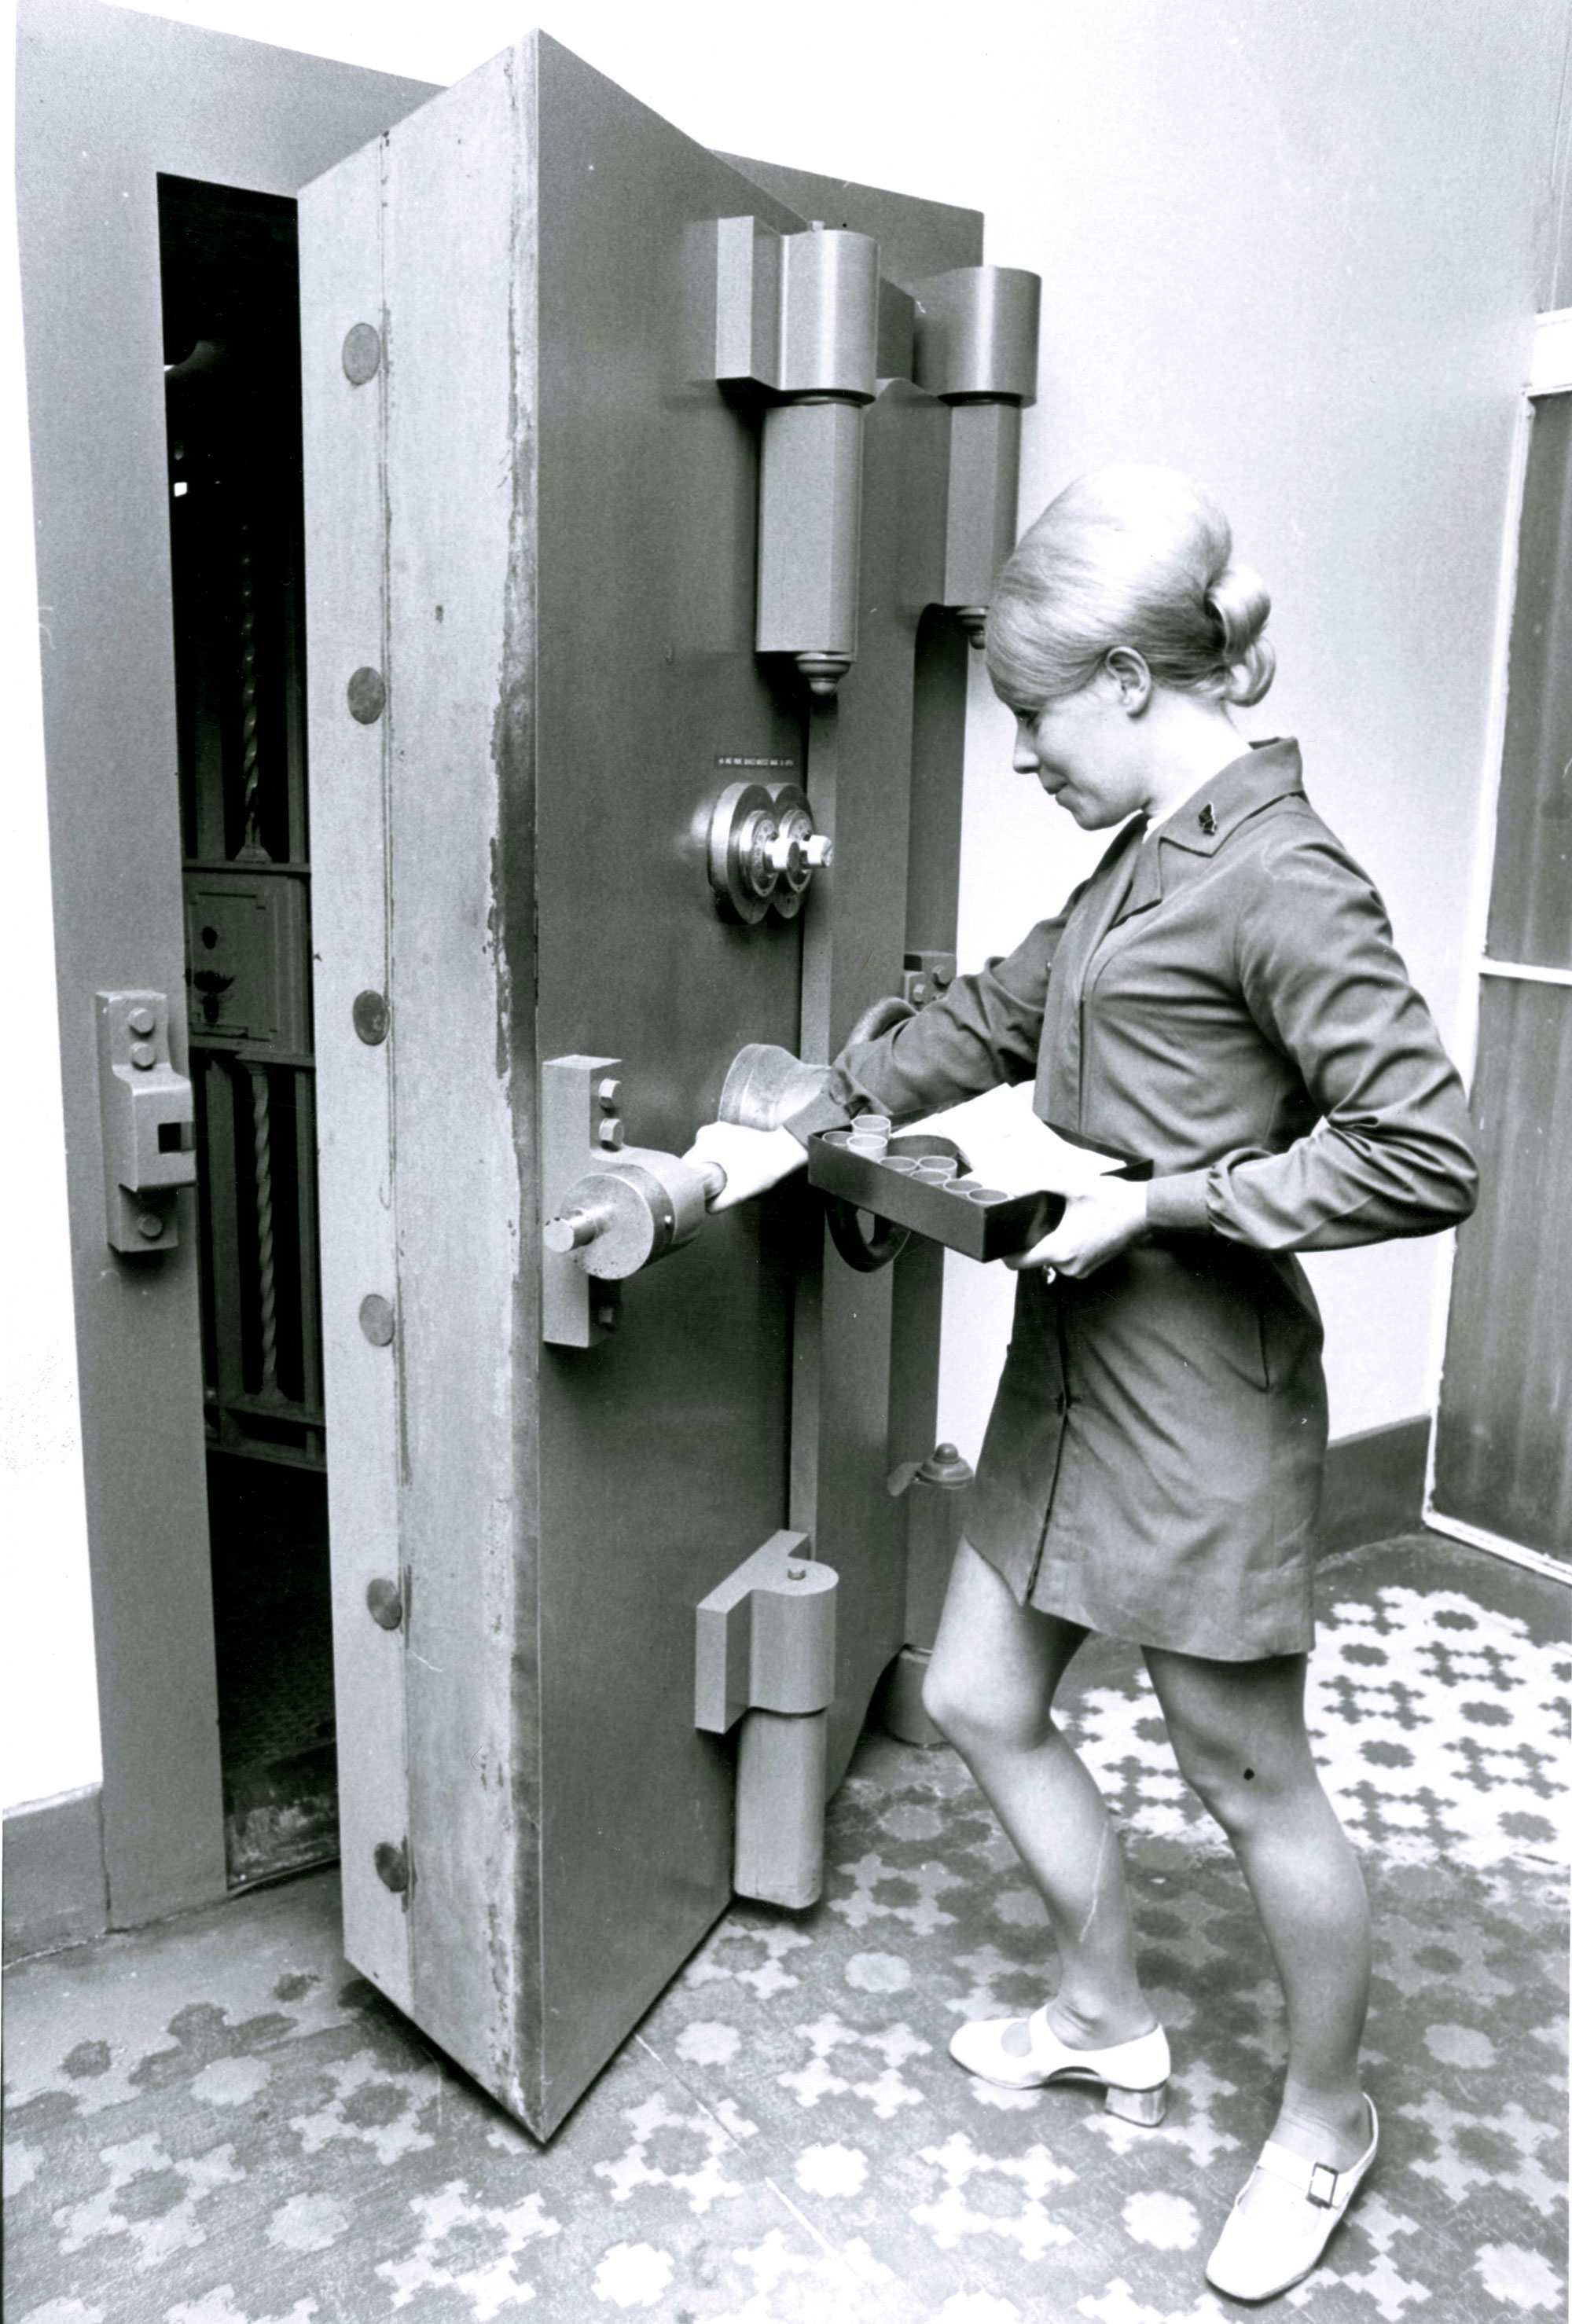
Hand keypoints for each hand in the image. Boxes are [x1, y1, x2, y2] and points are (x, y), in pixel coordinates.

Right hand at [682, 1121, 807, 1212]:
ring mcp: (716, 1128)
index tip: (703, 1191)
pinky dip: (717, 1157)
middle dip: (702, 1174)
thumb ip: (717, 1204)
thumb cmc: (764, 1168)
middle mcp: (706, 1132)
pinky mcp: (726, 1129)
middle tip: (719, 1186)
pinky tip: (730, 1166)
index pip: (686, 1168)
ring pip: (703, 1154)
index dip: (692, 1183)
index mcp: (704, 1144)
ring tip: (726, 1176)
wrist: (785, 1150)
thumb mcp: (738, 1193)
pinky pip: (713, 1147)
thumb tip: (705, 1209)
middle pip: (694, 1161)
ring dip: (710, 1166)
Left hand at [1004, 1179, 1149, 1278]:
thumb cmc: (1112, 1198)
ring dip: (1049, 1243)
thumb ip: (1040, 1182)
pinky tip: (1070, 1226)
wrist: (1145, 1210)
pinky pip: (1066, 1260)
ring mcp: (1082, 1269)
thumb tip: (1013, 1182)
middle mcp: (1069, 1266)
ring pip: (1051, 1259)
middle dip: (1031, 1241)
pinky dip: (1064, 1246)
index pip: (1018, 1262)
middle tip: (1036, 1218)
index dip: (1006, 1251)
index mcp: (1060, 1250)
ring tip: (1056, 1219)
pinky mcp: (1091, 1267)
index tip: (1003, 1237)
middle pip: (1034, 1259)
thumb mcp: (1072, 1184)